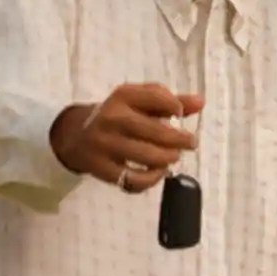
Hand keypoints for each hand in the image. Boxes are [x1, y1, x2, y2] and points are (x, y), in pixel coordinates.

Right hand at [49, 82, 202, 192]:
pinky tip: (157, 172)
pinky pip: (134, 179)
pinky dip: (151, 179)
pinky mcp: (101, 168)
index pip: (156, 97)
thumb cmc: (117, 115)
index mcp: (122, 96)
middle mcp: (112, 117)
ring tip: (173, 157)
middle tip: (190, 144)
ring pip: (147, 157)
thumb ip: (168, 101)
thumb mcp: (138, 102)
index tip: (180, 115)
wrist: (75, 135)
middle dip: (179, 139)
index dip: (175, 106)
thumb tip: (201, 102)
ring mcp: (105, 144)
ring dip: (167, 159)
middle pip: (155, 131)